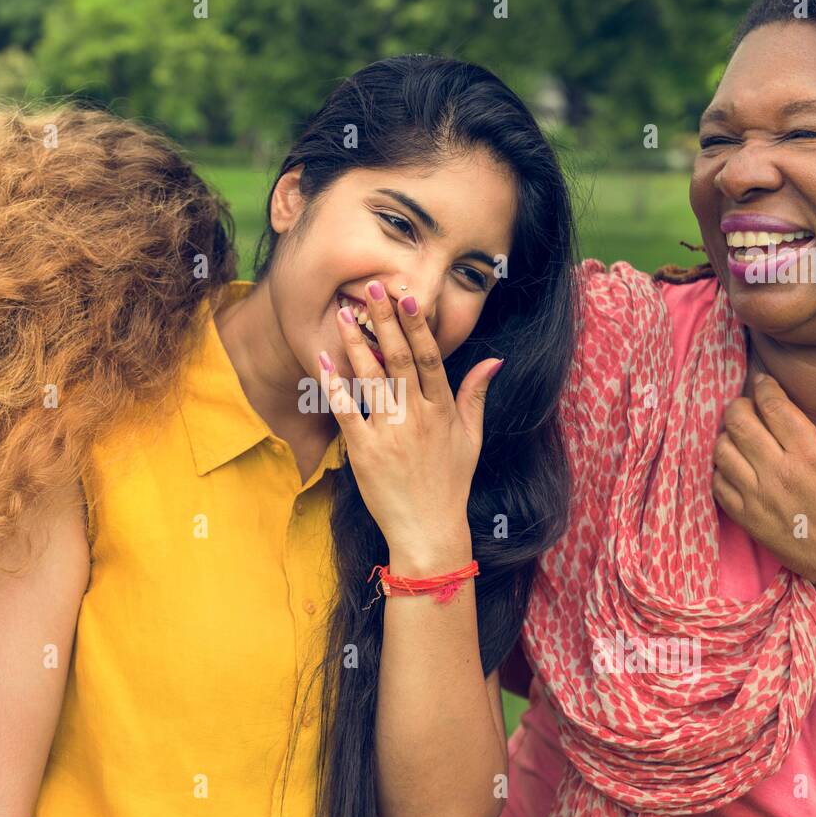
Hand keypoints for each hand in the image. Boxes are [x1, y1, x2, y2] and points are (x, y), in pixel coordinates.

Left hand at [320, 280, 501, 558]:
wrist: (429, 530)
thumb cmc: (450, 483)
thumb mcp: (471, 438)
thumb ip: (475, 395)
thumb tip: (493, 360)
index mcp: (443, 410)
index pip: (430, 358)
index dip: (418, 325)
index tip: (408, 297)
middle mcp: (418, 417)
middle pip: (399, 358)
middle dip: (386, 320)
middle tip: (372, 287)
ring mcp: (391, 433)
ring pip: (372, 378)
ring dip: (357, 343)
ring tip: (345, 314)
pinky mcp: (365, 451)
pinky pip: (347, 411)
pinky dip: (334, 385)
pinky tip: (322, 361)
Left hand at [711, 371, 815, 592]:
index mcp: (811, 455)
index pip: (773, 406)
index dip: (764, 387)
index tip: (763, 381)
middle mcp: (779, 473)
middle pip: (739, 423)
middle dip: (738, 404)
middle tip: (745, 402)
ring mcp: (758, 497)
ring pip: (722, 451)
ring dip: (726, 434)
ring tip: (738, 431)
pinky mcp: (746, 518)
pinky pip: (717, 483)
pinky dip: (720, 467)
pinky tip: (734, 463)